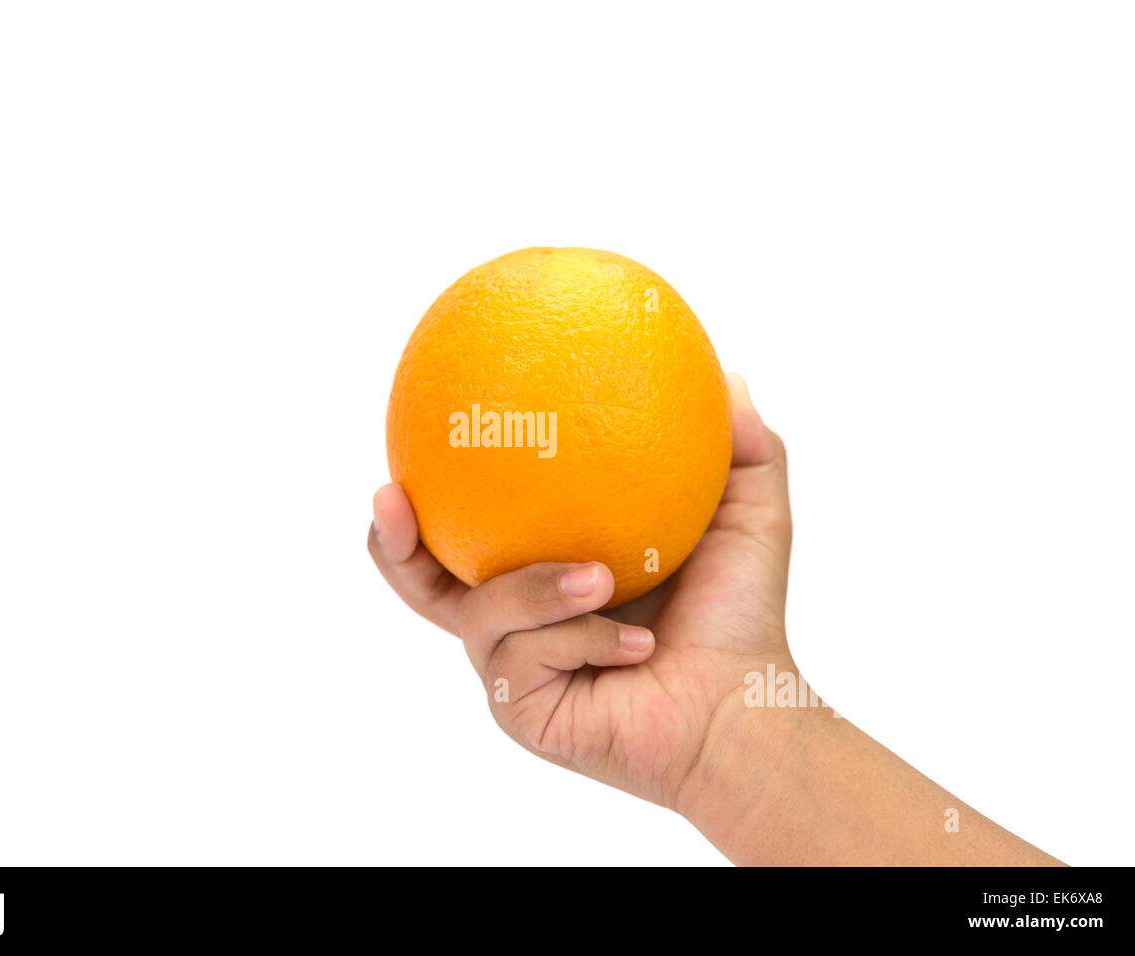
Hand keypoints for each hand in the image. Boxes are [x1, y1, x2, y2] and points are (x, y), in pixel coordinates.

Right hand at [368, 373, 791, 814]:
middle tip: (387, 498)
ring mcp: (515, 670)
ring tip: (598, 577)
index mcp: (548, 575)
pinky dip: (583, 640)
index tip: (407, 444)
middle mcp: (521, 622)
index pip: (469, 534)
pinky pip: (524, 658)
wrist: (742, 711)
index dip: (428, 496)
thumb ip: (742, 448)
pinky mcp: (524, 712)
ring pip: (479, 615)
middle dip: (393, 545)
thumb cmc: (740, 618)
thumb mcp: (747, 518)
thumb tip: (730, 374)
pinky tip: (635, 645)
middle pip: (424, 586)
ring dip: (536, 590)